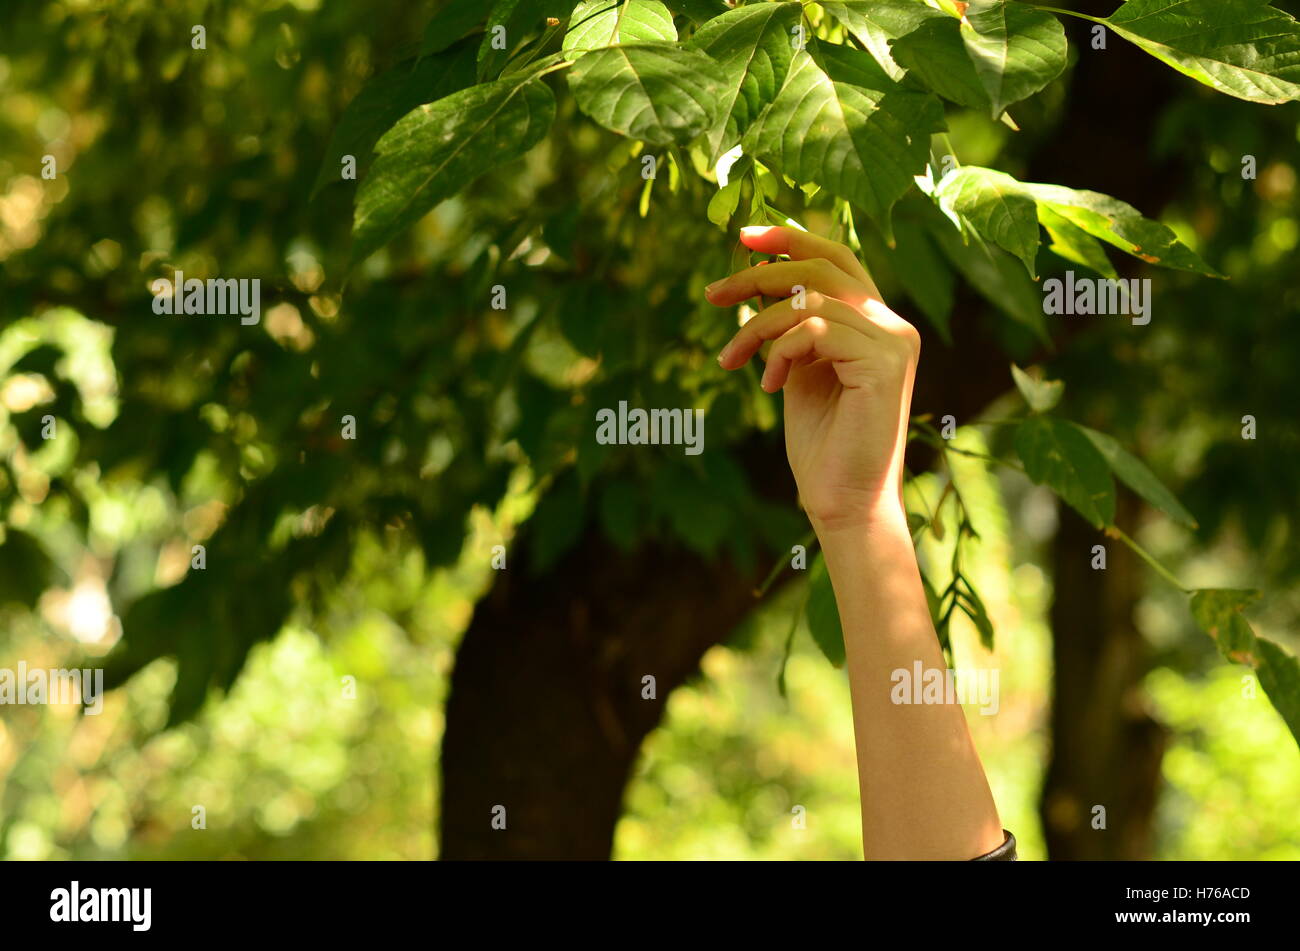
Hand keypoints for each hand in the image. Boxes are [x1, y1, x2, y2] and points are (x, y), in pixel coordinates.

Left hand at [709, 225, 919, 531]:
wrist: (843, 501)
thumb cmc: (821, 445)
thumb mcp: (798, 371)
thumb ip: (791, 327)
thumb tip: (760, 279)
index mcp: (876, 324)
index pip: (837, 259)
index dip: (790, 239)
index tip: (742, 237)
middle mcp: (893, 325)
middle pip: (821, 267)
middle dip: (758, 273)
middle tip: (712, 294)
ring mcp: (894, 340)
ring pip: (808, 300)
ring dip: (756, 328)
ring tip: (731, 361)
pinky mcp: (883, 361)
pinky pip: (814, 328)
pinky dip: (780, 351)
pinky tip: (769, 386)